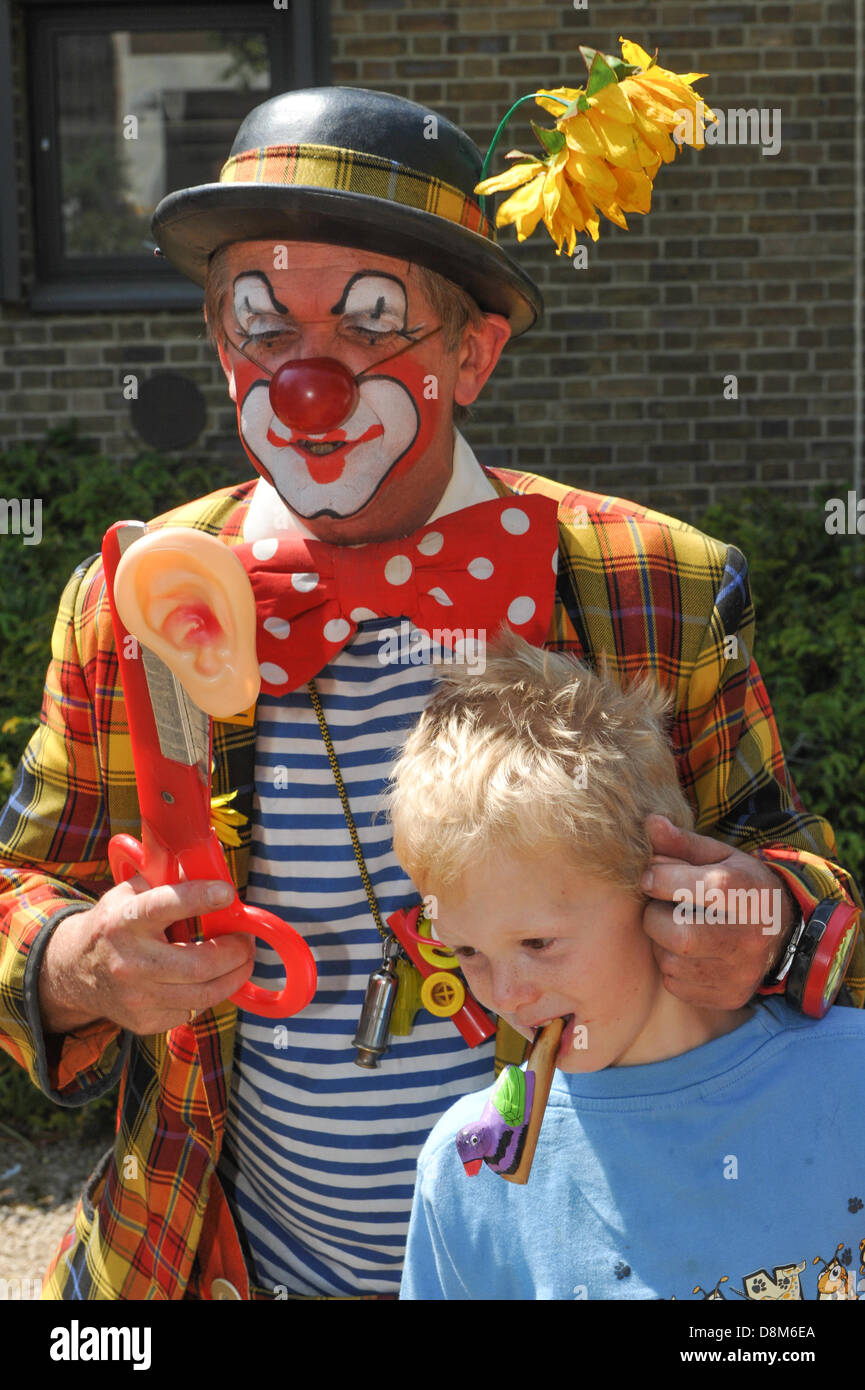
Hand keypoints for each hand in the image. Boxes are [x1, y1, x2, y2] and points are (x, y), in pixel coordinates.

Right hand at [38, 876, 255, 1034]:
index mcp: (125, 920)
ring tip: (242, 960)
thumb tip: (212, 869)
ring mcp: (136, 996)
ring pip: (204, 993)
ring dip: (234, 976)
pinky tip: (211, 979)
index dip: (198, 898)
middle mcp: (129, 961)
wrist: (74, 970)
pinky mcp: (145, 1021)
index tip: (227, 893)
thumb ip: (167, 880)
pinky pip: (192, 1009)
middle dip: (235, 952)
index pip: (164, 905)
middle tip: (247, 940)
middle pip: (199, 963)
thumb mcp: (131, 893)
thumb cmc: (115, 924)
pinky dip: (210, 993)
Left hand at [640, 815, 796, 1010]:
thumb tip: (649, 823)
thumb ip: (682, 842)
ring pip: (671, 961)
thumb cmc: (742, 886)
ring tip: (673, 927)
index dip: (659, 879)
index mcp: (746, 891)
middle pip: (677, 932)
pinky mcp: (728, 996)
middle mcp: (747, 935)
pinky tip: (686, 952)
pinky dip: (670, 967)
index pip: (692, 887)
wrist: (784, 933)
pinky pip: (676, 984)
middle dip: (654, 917)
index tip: (650, 877)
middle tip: (658, 907)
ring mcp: (739, 971)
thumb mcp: (720, 857)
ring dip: (659, 943)